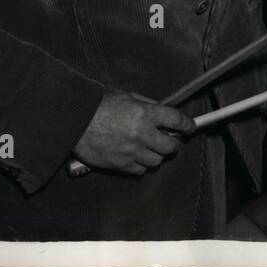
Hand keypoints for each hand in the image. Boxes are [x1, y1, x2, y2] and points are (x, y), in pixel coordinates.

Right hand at [73, 92, 195, 175]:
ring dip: (157, 154)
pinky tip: (136, 156)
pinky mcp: (121, 165)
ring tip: (150, 147)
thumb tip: (163, 110)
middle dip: (174, 143)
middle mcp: (142, 134)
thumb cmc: (99, 106)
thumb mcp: (127, 96)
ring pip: (157, 161)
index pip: (177, 120)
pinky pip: (140, 170)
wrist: (75, 122)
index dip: (187, 124)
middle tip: (171, 139)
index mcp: (145, 114)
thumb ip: (148, 104)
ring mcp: (132, 152)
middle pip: (171, 146)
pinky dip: (141, 164)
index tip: (190, 127)